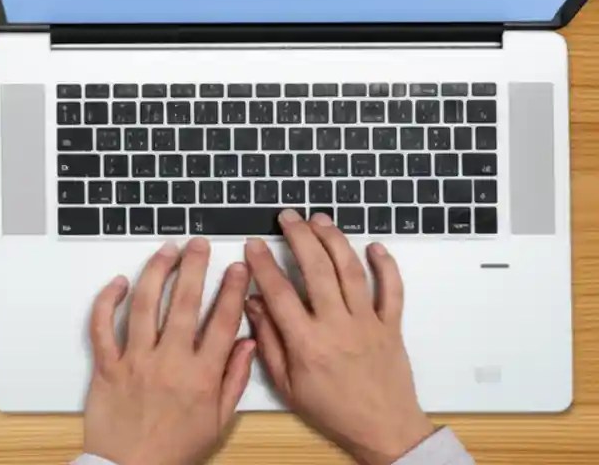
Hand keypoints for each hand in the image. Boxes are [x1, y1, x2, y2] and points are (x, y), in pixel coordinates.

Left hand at [83, 238, 254, 464]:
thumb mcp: (218, 422)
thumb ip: (234, 380)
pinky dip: (108, 300)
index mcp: (201, 376)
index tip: (238, 268)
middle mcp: (169, 362)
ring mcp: (135, 361)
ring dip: (156, 271)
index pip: (222, 321)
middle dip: (195, 266)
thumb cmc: (174, 450)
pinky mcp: (107, 365)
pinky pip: (102, 325)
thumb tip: (248, 344)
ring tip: (166, 250)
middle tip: (199, 244)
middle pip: (185, 302)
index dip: (232, 289)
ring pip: (145, 304)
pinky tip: (119, 282)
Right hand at [244, 210, 434, 464]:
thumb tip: (254, 304)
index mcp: (307, 343)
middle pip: (316, 270)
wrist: (383, 429)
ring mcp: (367, 323)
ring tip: (319, 220)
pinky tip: (374, 246)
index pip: (280, 293)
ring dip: (334, 240)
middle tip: (287, 217)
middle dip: (300, 237)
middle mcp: (337, 326)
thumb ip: (269, 342)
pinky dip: (386, 265)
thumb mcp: (287, 385)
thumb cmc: (332, 410)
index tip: (253, 244)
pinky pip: (392, 290)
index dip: (263, 264)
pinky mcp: (391, 326)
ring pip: (351, 271)